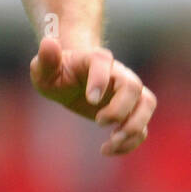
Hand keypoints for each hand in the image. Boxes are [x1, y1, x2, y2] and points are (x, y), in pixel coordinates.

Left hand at [29, 35, 156, 155]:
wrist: (70, 80)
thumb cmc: (56, 73)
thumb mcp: (43, 68)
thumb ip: (46, 58)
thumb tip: (48, 42)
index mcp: (95, 59)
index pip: (104, 62)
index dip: (100, 80)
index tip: (90, 100)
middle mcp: (117, 74)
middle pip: (134, 86)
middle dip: (120, 108)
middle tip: (99, 121)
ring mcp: (127, 93)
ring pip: (147, 104)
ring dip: (134, 127)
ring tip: (111, 142)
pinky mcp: (129, 112)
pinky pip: (142, 127)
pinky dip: (131, 142)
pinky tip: (108, 149)